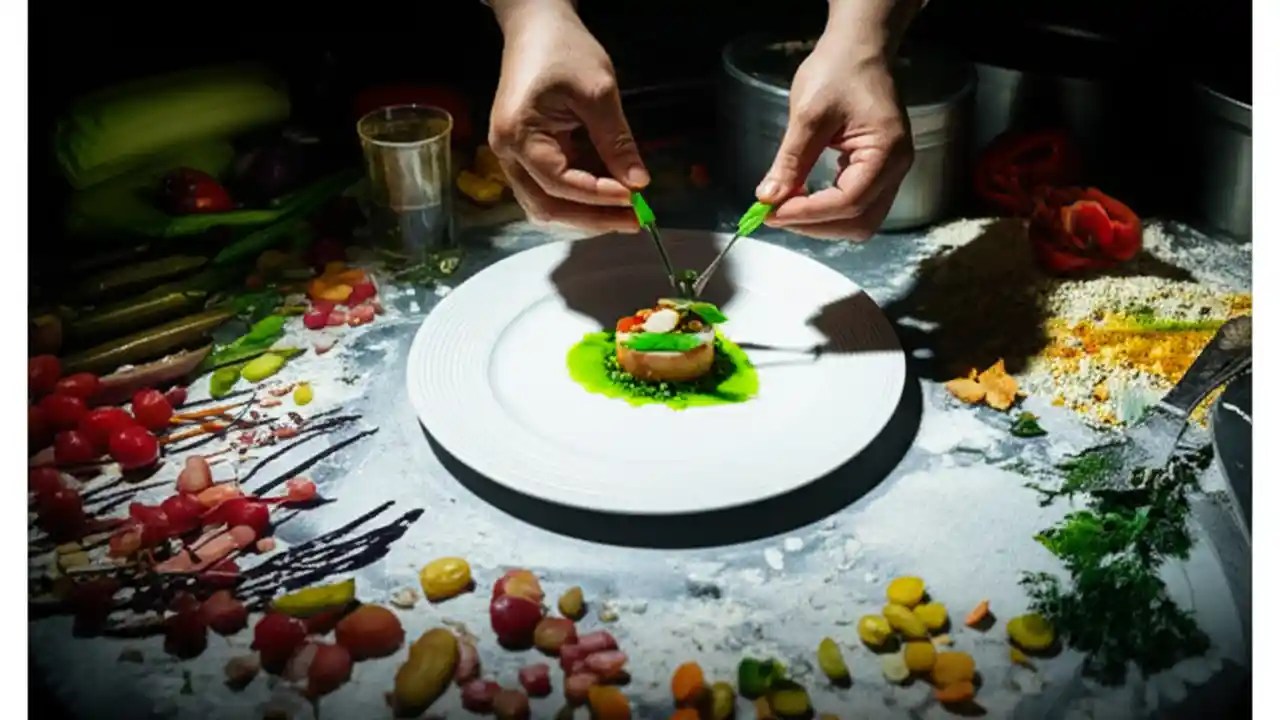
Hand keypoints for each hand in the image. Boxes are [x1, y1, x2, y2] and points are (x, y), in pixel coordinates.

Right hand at [488, 0, 647, 232]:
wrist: (537, 26)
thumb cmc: (565, 51)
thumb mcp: (598, 92)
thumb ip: (616, 141)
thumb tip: (638, 182)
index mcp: (519, 135)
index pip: (560, 183)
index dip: (599, 196)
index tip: (634, 198)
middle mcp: (507, 154)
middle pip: (546, 207)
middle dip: (593, 219)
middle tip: (634, 221)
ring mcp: (512, 158)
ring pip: (545, 206)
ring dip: (585, 216)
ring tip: (624, 215)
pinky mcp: (524, 155)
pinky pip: (548, 191)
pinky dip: (577, 200)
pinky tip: (607, 198)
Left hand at [756, 8, 914, 240]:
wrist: (859, 49)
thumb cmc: (838, 71)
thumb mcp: (808, 115)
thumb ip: (791, 160)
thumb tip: (768, 198)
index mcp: (886, 150)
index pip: (849, 201)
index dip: (808, 213)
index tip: (771, 212)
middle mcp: (896, 168)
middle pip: (859, 221)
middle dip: (814, 224)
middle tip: (774, 214)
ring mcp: (890, 172)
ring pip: (860, 220)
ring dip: (822, 222)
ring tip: (786, 208)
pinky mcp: (878, 172)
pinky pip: (858, 206)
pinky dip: (828, 211)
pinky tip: (802, 199)